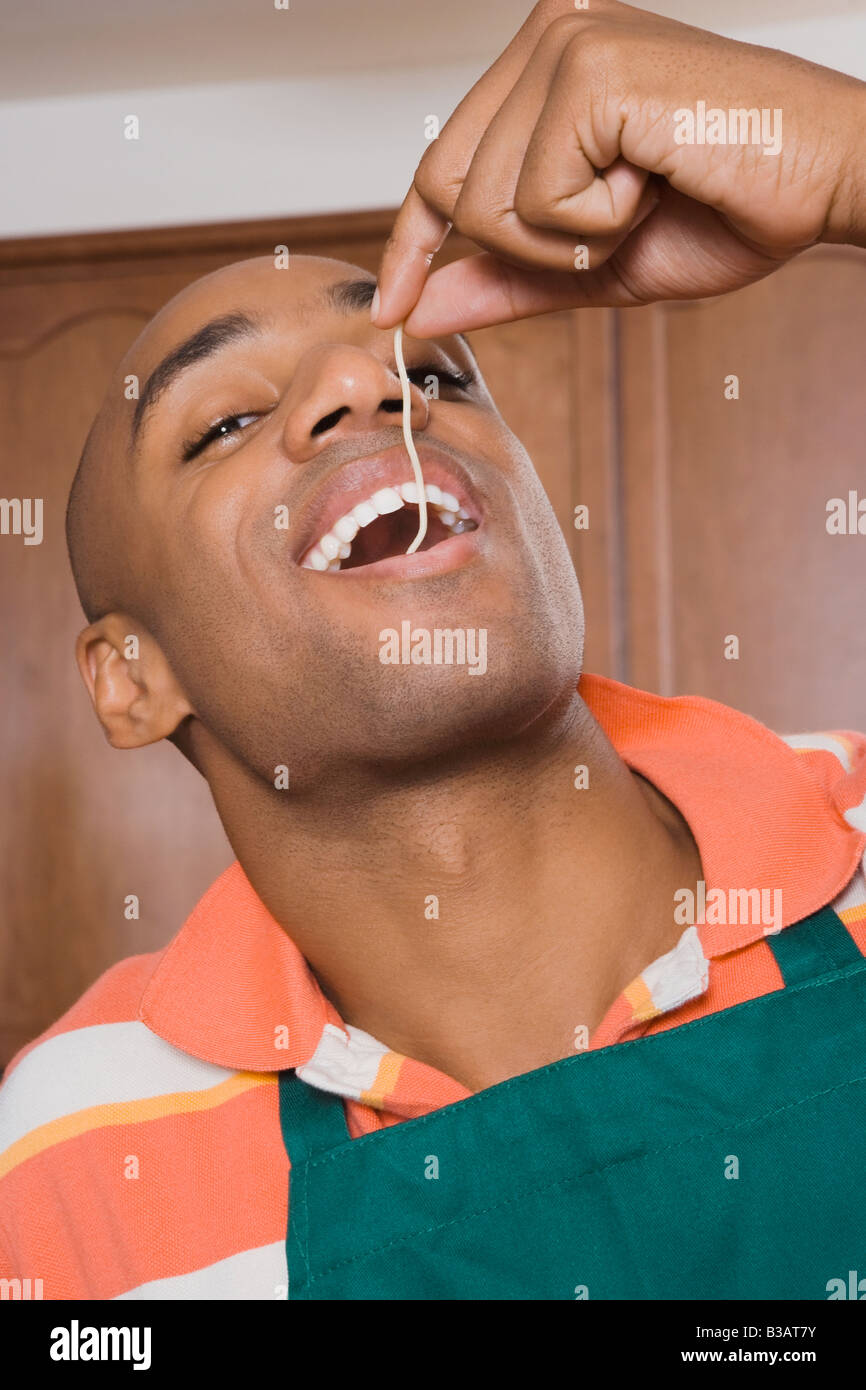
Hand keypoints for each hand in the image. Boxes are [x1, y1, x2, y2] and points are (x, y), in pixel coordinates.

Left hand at [372, 0, 865, 335]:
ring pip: (488, 204)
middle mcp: (545, 32)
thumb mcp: (592, 263)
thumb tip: (419, 310)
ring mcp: (564, 40)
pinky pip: (537, 200)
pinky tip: (654, 179)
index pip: (441, 165)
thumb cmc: (726, 206)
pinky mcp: (590, 67)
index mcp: (543, 64)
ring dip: (571, 240)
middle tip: (619, 218)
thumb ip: (503, 280)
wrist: (825, 182)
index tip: (392, 305)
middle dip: (529, 247)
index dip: (411, 243)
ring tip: (645, 193)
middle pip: (453, 193)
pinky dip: (598, 224)